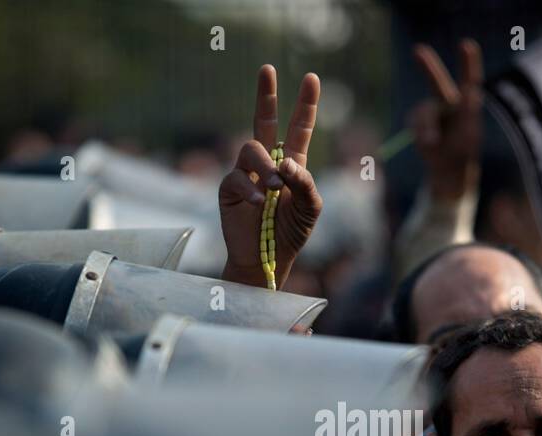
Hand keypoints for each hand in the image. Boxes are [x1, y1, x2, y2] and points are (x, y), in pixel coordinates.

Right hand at [220, 65, 321, 289]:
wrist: (268, 261)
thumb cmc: (291, 233)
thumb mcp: (311, 209)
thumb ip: (305, 183)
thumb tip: (286, 163)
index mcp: (292, 164)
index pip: (299, 128)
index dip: (305, 105)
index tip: (312, 78)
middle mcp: (267, 163)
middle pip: (264, 121)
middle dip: (266, 95)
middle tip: (267, 68)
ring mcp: (246, 174)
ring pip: (251, 148)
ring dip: (266, 165)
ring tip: (276, 187)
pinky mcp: (229, 189)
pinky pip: (236, 177)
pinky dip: (250, 189)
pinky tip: (259, 203)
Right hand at [409, 39, 483, 202]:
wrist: (447, 170)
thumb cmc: (463, 152)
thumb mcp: (470, 136)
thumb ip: (471, 112)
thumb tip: (473, 93)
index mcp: (466, 104)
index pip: (469, 80)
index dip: (468, 62)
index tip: (466, 45)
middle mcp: (448, 103)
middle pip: (436, 83)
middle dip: (427, 67)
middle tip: (418, 50)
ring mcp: (432, 111)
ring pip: (424, 113)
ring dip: (426, 127)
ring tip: (432, 142)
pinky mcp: (418, 121)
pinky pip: (415, 123)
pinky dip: (420, 133)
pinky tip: (429, 144)